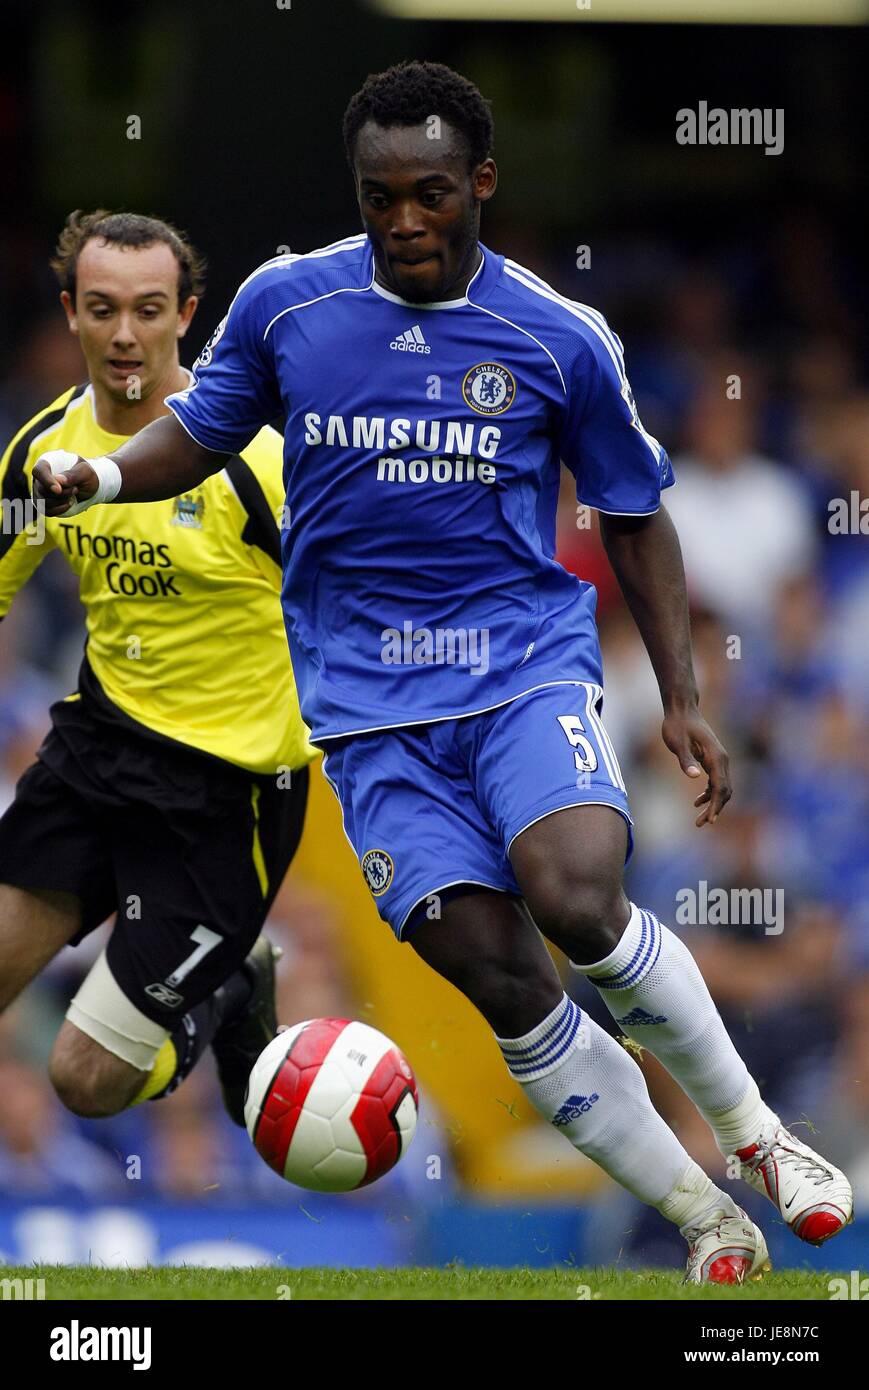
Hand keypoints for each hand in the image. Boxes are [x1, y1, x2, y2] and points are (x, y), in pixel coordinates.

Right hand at [32, 450, 98, 515]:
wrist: (88, 486)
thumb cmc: (85, 474)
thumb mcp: (85, 471)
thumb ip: (73, 474)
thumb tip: (59, 480)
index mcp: (47, 462)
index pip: (38, 471)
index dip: (46, 481)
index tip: (59, 490)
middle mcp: (39, 477)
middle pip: (42, 490)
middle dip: (62, 493)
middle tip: (76, 489)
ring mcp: (39, 491)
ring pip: (43, 502)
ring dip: (62, 501)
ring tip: (73, 494)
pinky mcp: (43, 503)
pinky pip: (46, 511)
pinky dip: (60, 510)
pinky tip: (69, 503)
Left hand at [661, 705, 731, 826]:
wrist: (682, 710)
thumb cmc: (677, 725)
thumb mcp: (677, 742)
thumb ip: (686, 759)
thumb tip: (694, 776)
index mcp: (716, 757)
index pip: (721, 787)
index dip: (716, 805)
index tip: (710, 820)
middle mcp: (722, 759)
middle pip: (725, 791)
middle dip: (715, 809)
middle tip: (700, 824)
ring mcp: (719, 759)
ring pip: (721, 787)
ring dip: (712, 804)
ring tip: (699, 819)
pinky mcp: (712, 759)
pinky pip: (716, 781)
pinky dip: (710, 793)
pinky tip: (698, 802)